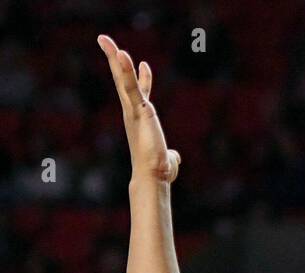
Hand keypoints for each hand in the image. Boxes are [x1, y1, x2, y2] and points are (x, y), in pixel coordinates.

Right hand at [98, 35, 179, 183]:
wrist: (153, 176)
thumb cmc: (159, 171)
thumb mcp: (167, 159)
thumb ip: (171, 155)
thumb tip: (174, 158)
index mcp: (140, 119)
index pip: (140, 94)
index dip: (143, 79)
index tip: (145, 65)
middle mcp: (133, 113)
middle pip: (122, 80)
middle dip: (114, 59)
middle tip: (104, 39)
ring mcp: (133, 111)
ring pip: (122, 80)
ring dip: (114, 58)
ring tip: (105, 40)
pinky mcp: (139, 111)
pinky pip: (131, 87)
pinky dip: (127, 71)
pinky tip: (121, 54)